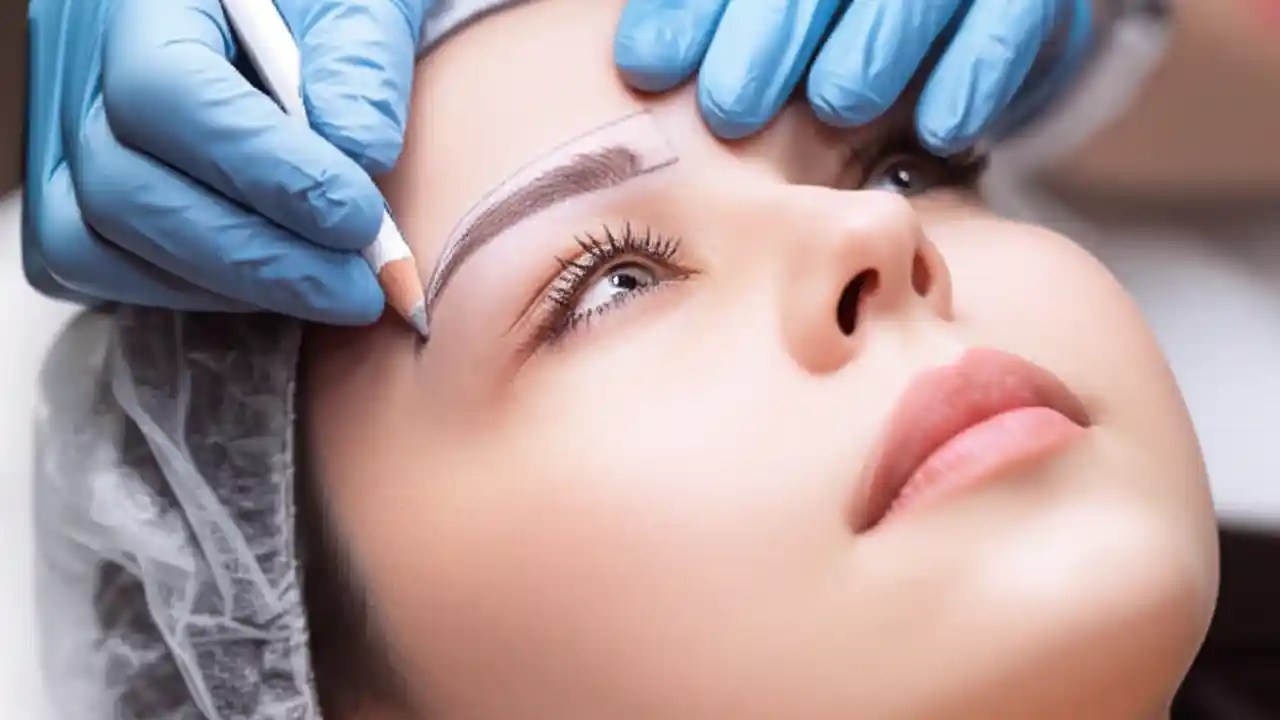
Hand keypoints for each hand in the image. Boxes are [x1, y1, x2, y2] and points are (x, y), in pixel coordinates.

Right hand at [24, 0, 431, 322]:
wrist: (295, 27)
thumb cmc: (319, 10)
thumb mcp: (356, 4)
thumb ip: (359, 62)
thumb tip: (361, 152)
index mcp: (147, 8)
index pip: (169, 95)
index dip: (267, 169)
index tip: (359, 217)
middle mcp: (83, 77)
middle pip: (127, 190)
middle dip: (257, 257)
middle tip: (359, 290)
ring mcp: (67, 143)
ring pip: (97, 241)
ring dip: (226, 284)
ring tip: (329, 290)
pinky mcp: (76, 202)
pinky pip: (97, 270)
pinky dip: (186, 292)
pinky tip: (269, 287)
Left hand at [614, 0, 1093, 153]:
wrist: (982, 22)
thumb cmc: (848, 34)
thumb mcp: (786, 31)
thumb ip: (718, 26)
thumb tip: (641, 63)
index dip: (691, 12)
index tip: (648, 64)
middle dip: (772, 31)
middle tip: (733, 105)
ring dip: (874, 45)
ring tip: (841, 101)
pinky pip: (1005, 23)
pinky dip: (973, 71)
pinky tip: (940, 127)